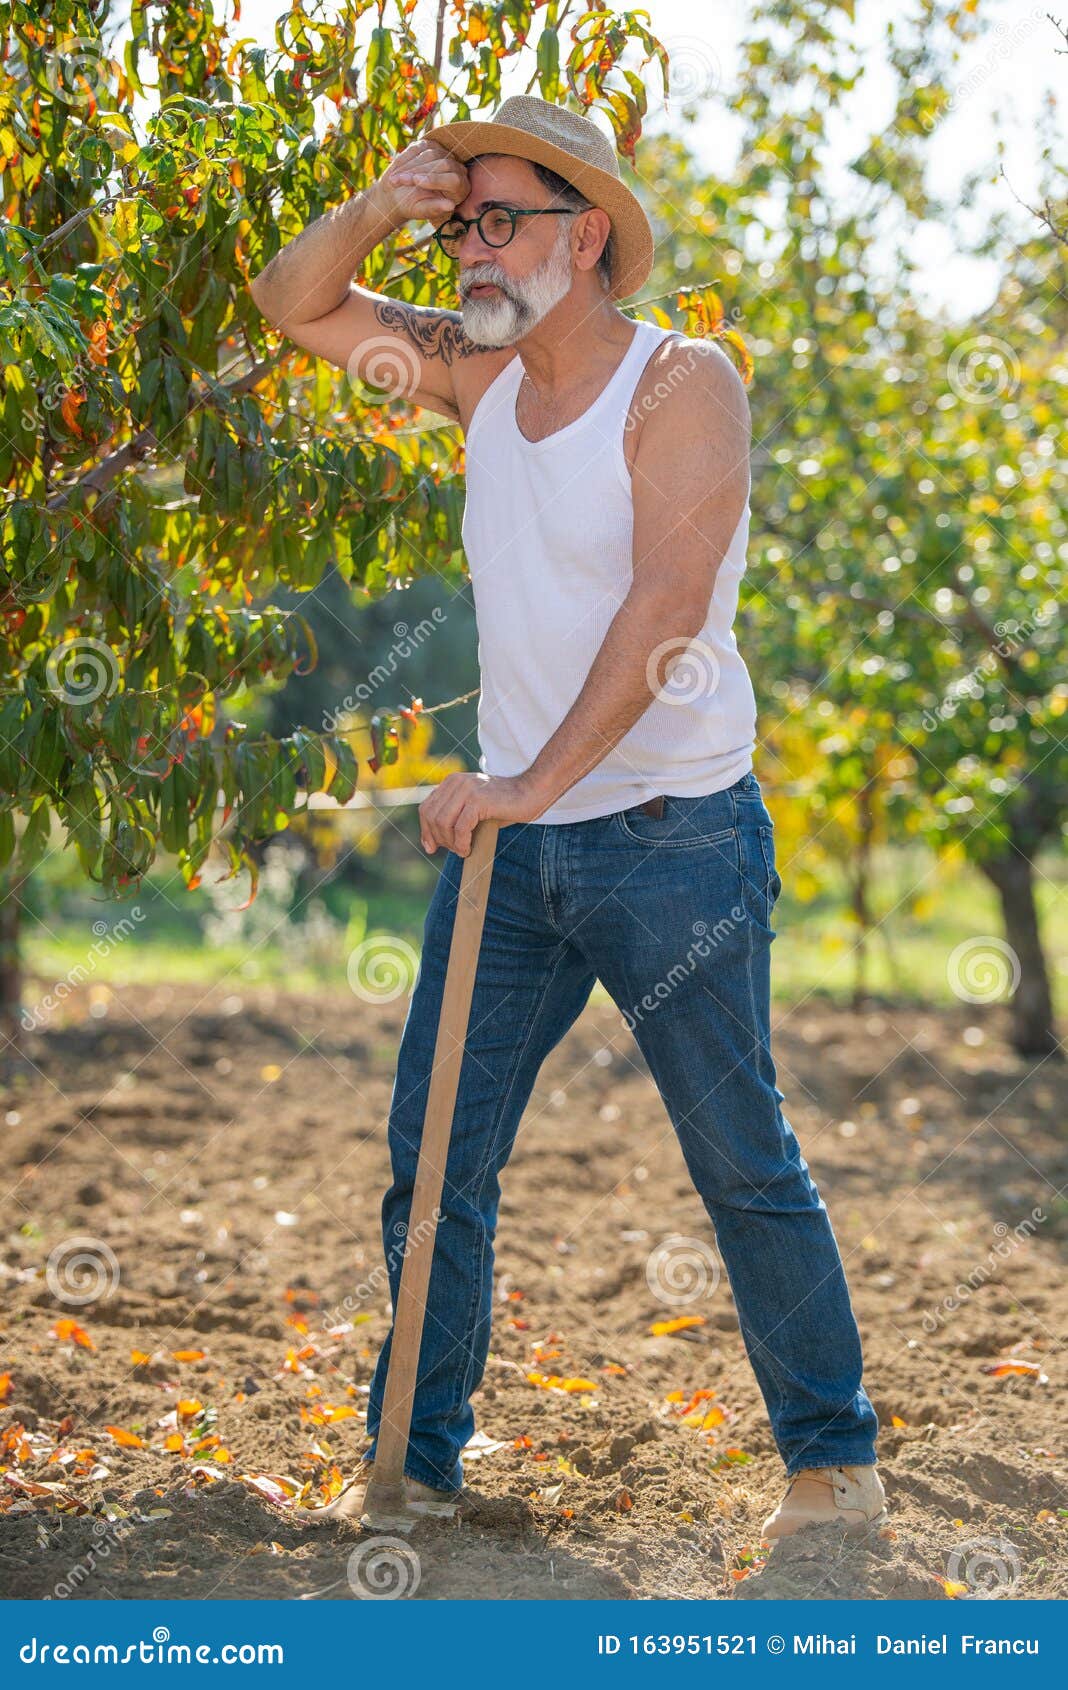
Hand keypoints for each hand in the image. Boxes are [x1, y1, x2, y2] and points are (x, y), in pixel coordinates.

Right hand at [374, 139, 469, 229]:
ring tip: (395, 179)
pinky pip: (420, 147)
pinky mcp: (431, 145)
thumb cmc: (414, 206)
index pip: (453, 180)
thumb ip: (435, 209)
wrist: (400, 194)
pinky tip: (397, 171)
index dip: (435, 180)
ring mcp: (444, 155)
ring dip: (411, 165)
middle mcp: (456, 169)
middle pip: (443, 164)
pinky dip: (407, 158)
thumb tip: (450, 206)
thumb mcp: (422, 211)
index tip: (416, 181)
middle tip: (401, 180)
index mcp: (460, 189)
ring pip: (431, 154)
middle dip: (420, 171)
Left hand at [419, 772, 546, 856]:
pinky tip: (468, 849)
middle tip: (455, 850)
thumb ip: (455, 817)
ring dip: (451, 842)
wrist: (532, 791)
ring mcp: (466, 789)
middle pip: (432, 817)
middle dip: (439, 839)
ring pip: (443, 822)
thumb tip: (434, 841)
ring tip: (463, 850)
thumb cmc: (506, 804)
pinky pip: (460, 827)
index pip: (426, 808)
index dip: (426, 830)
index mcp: (452, 782)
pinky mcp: (478, 800)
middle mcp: (456, 782)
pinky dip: (462, 843)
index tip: (431, 847)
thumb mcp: (475, 808)